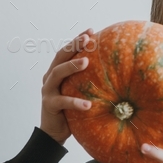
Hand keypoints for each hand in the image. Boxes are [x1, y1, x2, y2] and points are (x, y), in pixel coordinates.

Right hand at [39, 28, 93, 145]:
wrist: (54, 132)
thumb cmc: (70, 109)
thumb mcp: (79, 91)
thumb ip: (87, 80)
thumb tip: (114, 71)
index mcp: (56, 72)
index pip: (66, 52)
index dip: (76, 40)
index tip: (90, 30)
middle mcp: (49, 78)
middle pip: (60, 57)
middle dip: (73, 46)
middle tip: (87, 39)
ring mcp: (48, 91)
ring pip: (57, 74)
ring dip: (72, 66)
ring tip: (87, 62)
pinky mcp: (49, 105)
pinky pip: (63, 101)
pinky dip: (75, 102)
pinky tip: (89, 104)